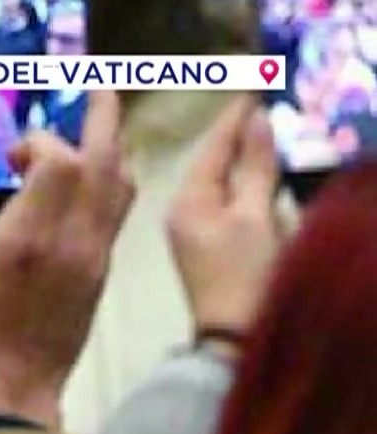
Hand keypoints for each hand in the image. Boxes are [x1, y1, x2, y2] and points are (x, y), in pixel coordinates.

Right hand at [0, 90, 135, 426]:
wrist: (11, 384)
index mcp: (31, 232)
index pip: (58, 159)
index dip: (38, 142)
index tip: (12, 154)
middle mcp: (74, 237)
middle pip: (108, 156)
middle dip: (103, 117)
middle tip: (95, 91)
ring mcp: (96, 253)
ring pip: (123, 183)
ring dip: (111, 151)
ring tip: (94, 134)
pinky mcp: (103, 269)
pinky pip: (118, 212)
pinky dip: (109, 185)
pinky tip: (87, 184)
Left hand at [166, 98, 285, 345]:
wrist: (233, 339)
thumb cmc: (244, 274)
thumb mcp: (255, 215)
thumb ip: (255, 167)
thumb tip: (256, 121)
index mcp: (187, 201)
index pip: (213, 146)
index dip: (235, 116)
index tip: (253, 85)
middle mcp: (181, 212)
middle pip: (212, 162)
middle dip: (236, 133)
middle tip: (260, 102)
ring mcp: (192, 231)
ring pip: (217, 181)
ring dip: (238, 156)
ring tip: (262, 128)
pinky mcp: (206, 247)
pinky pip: (223, 201)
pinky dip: (240, 182)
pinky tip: (256, 173)